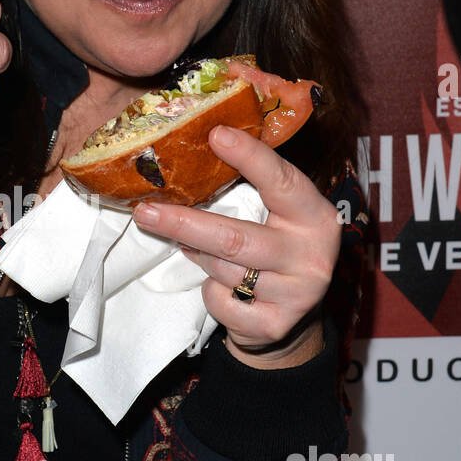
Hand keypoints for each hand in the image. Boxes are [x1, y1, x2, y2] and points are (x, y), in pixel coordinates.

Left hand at [132, 125, 340, 368]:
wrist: (293, 319)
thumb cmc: (275, 250)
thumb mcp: (277, 217)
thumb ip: (253, 191)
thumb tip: (194, 156)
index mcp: (315, 216)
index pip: (282, 182)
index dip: (250, 157)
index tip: (215, 134)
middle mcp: (312, 255)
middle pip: (234, 238)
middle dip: (184, 223)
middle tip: (145, 211)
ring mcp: (296, 294)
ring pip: (222, 269)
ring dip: (198, 256)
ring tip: (196, 246)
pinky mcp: (274, 326)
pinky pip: (220, 301)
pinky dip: (211, 291)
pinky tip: (222, 286)